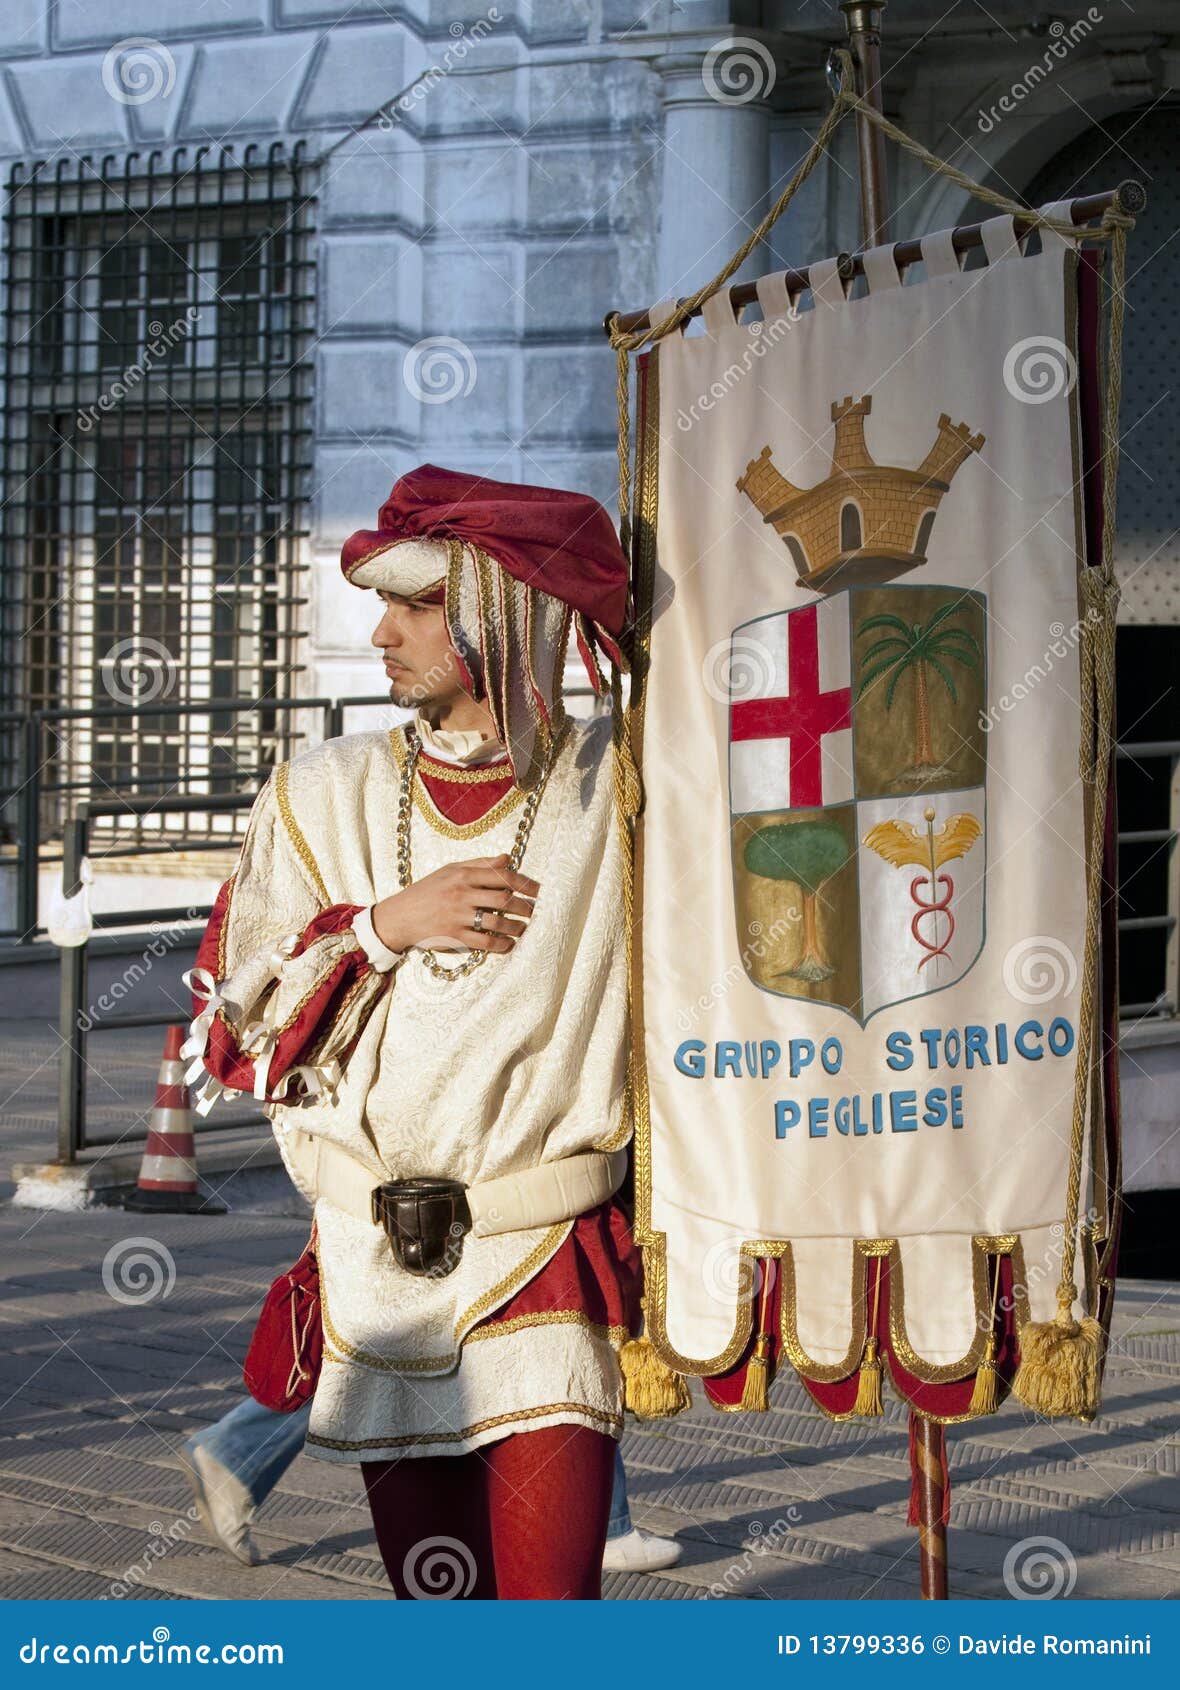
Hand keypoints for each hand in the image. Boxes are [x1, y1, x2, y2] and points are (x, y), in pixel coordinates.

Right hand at [371, 854, 538, 954]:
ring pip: (498, 922)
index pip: (502, 876)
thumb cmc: (426, 891)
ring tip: (524, 928)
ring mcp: (458, 916)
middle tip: (536, 912)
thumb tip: (507, 858)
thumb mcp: (450, 871)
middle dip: (525, 906)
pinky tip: (509, 944)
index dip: (525, 883)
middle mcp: (461, 894)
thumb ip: (479, 864)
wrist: (399, 917)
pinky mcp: (454, 937)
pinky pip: (485, 942)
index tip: (539, 891)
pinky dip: (502, 944)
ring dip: (517, 926)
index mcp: (462, 875)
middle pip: (504, 899)